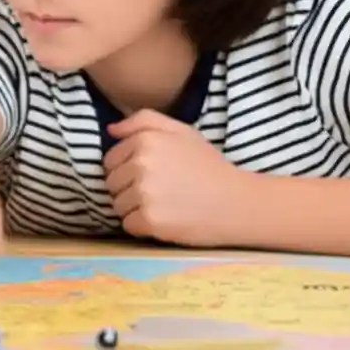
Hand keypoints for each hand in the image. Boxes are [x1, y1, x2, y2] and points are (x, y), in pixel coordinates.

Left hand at [105, 109, 251, 245]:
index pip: (110, 160)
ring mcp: (145, 193)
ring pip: (117, 205)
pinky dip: (143, 227)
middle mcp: (141, 164)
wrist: (240, 203)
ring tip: (163, 205)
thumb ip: (144, 122)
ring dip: (134, 209)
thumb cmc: (209, 166)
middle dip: (129, 189)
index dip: (127, 170)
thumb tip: (111, 130)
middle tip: (160, 191)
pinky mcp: (150, 220)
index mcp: (146, 140)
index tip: (151, 174)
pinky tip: (165, 220)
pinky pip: (128, 225)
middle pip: (111, 183)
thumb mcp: (182, 132)